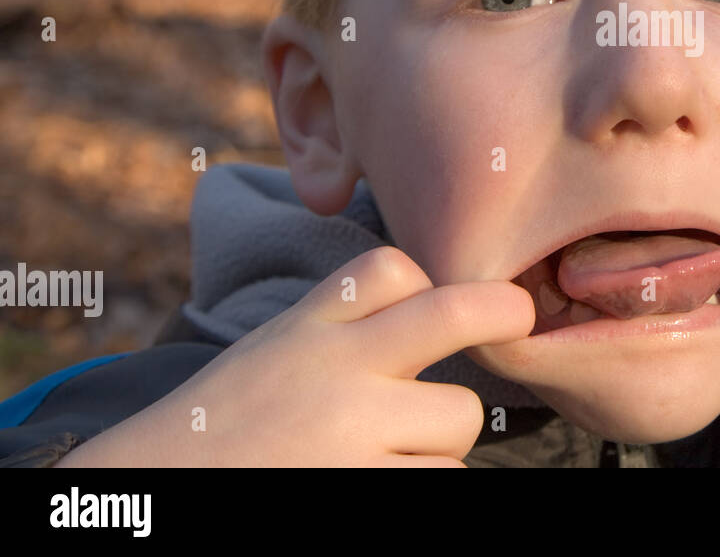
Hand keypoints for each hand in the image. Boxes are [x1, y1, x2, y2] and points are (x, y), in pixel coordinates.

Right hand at [56, 246, 534, 466]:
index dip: (432, 279)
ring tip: (385, 451)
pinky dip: (424, 480)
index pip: (395, 267)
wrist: (161, 489)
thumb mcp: (278, 343)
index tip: (458, 298)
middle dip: (500, 315)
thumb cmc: (232, 418)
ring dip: (441, 439)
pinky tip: (381, 477)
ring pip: (458, 421)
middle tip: (518, 318)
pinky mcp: (363, 492)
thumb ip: (346, 312)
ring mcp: (352, 435)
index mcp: (310, 327)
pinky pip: (442, 480)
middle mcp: (336, 369)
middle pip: (457, 315)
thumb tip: (434, 285)